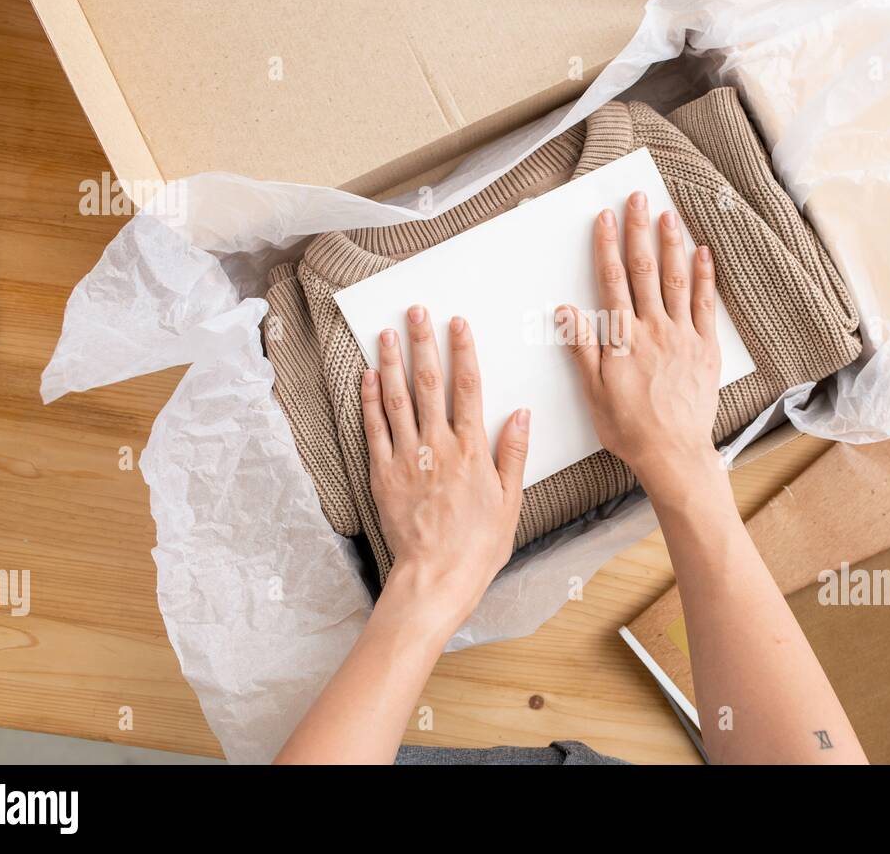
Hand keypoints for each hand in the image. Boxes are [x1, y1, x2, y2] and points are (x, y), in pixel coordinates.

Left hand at [361, 306, 529, 627]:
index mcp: (471, 450)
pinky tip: (368, 378)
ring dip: (392, 363)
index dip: (462, 352)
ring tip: (386, 334)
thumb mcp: (511, 500)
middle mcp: (438, 446)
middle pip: (429, 384)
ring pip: (397, 399)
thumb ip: (514, 453)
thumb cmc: (479, 544)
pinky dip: (370, 401)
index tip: (458, 324)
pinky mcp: (383, 475)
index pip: (468, 388)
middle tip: (415, 312)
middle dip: (423, 343)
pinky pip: (374, 430)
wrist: (437, 576)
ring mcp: (407, 459)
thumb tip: (521, 413)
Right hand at [558, 191, 721, 498]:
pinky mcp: (706, 348)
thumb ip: (582, 347)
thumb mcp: (594, 391)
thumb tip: (565, 310)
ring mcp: (683, 336)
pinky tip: (703, 253)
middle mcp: (654, 329)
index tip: (605, 218)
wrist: (673, 452)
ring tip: (668, 214)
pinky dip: (704, 277)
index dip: (607, 246)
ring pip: (676, 279)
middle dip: (638, 231)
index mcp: (623, 338)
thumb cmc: (629, 427)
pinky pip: (705, 304)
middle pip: (644, 270)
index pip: (612, 280)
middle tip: (638, 199)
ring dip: (671, 244)